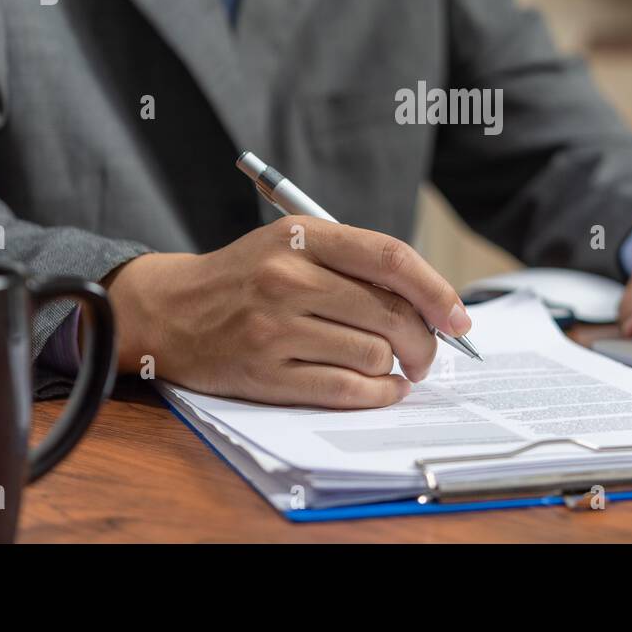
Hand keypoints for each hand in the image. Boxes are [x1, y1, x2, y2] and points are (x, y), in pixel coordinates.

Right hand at [103, 217, 471, 407]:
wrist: (172, 309)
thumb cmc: (249, 276)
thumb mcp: (296, 244)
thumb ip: (357, 264)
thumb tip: (432, 305)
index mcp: (303, 237)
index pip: (390, 258)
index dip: (436, 290)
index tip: (459, 317)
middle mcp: (288, 278)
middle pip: (389, 313)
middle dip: (424, 340)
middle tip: (427, 352)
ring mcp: (274, 327)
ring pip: (373, 354)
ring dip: (396, 368)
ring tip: (393, 367)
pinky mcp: (264, 373)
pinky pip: (344, 390)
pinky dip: (376, 394)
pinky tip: (381, 388)